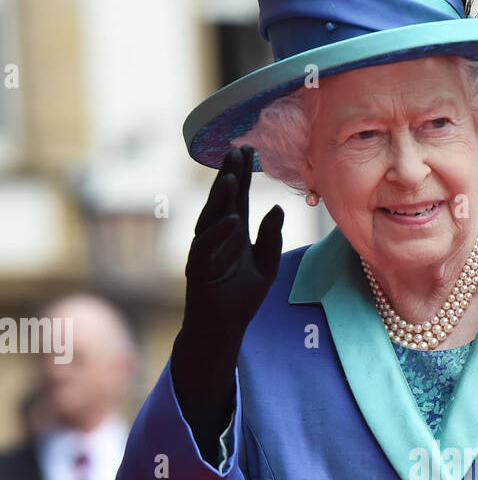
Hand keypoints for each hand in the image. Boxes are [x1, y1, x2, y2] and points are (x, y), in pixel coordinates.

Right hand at [171, 146, 283, 450]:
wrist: (222, 329)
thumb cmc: (242, 299)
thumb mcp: (266, 267)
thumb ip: (271, 239)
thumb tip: (278, 208)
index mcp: (234, 233)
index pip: (239, 198)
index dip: (243, 175)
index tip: (249, 150)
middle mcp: (217, 237)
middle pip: (223, 202)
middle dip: (229, 177)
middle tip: (237, 151)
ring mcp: (205, 251)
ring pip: (211, 220)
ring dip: (220, 200)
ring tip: (231, 178)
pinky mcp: (198, 270)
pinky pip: (207, 248)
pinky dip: (219, 235)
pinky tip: (230, 220)